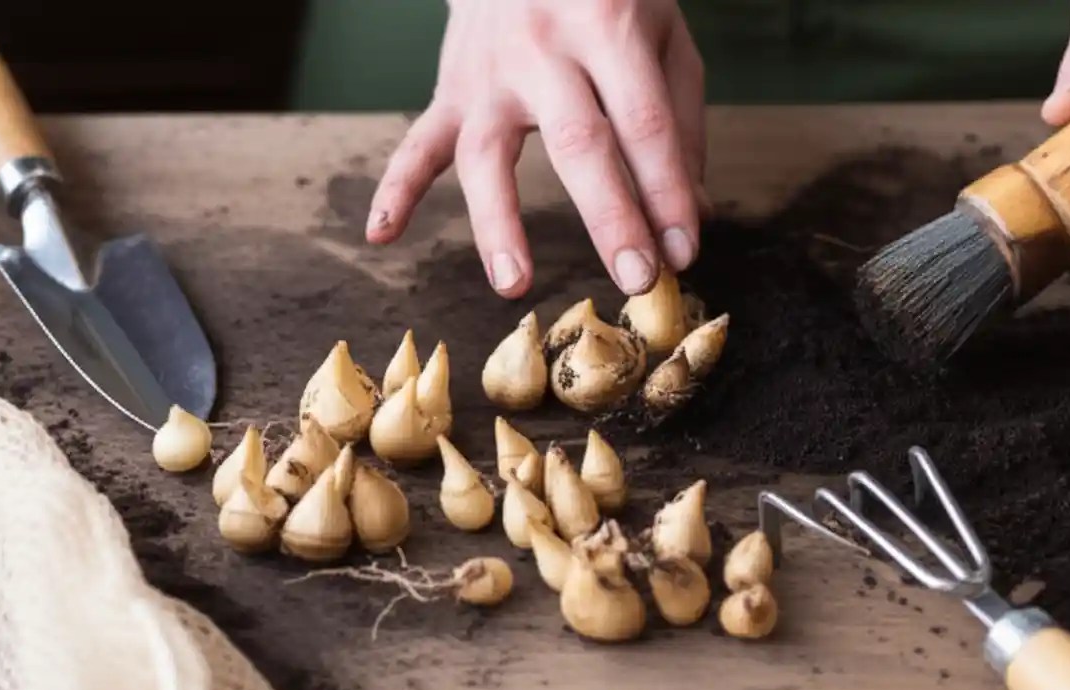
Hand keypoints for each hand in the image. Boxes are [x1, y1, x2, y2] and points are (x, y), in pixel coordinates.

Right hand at [365, 0, 705, 298]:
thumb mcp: (661, 36)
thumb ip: (680, 124)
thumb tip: (687, 218)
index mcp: (608, 26)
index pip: (642, 124)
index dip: (666, 192)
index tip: (683, 252)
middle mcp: (544, 48)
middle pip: (577, 143)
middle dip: (610, 218)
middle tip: (636, 279)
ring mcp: (488, 72)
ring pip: (487, 154)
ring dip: (498, 224)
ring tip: (513, 285)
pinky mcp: (451, 90)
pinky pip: (418, 142)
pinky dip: (397, 189)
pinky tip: (381, 234)